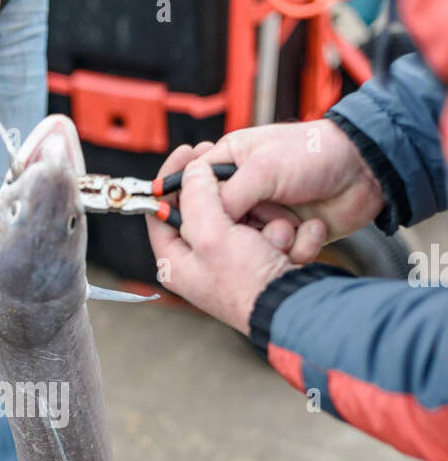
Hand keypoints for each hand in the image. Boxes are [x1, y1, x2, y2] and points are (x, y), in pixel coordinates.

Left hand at [147, 158, 294, 334]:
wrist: (298, 308)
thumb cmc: (250, 284)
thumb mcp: (213, 234)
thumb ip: (197, 196)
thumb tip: (193, 171)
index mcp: (177, 261)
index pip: (161, 210)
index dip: (172, 178)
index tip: (190, 151)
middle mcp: (203, 262)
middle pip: (211, 209)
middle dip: (240, 204)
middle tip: (253, 201)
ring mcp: (236, 262)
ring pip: (249, 217)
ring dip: (271, 223)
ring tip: (277, 240)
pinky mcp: (265, 261)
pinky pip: (275, 233)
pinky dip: (289, 237)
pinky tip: (293, 251)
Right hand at [165, 120, 384, 262]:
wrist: (366, 171)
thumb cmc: (314, 155)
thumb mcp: (262, 168)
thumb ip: (225, 196)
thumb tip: (200, 223)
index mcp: (226, 165)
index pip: (185, 188)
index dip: (175, 204)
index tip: (174, 221)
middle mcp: (240, 194)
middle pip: (211, 227)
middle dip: (231, 233)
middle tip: (249, 228)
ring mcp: (263, 217)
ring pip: (243, 246)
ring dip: (266, 242)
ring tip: (285, 227)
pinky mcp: (284, 238)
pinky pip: (274, 255)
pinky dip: (292, 249)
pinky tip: (307, 232)